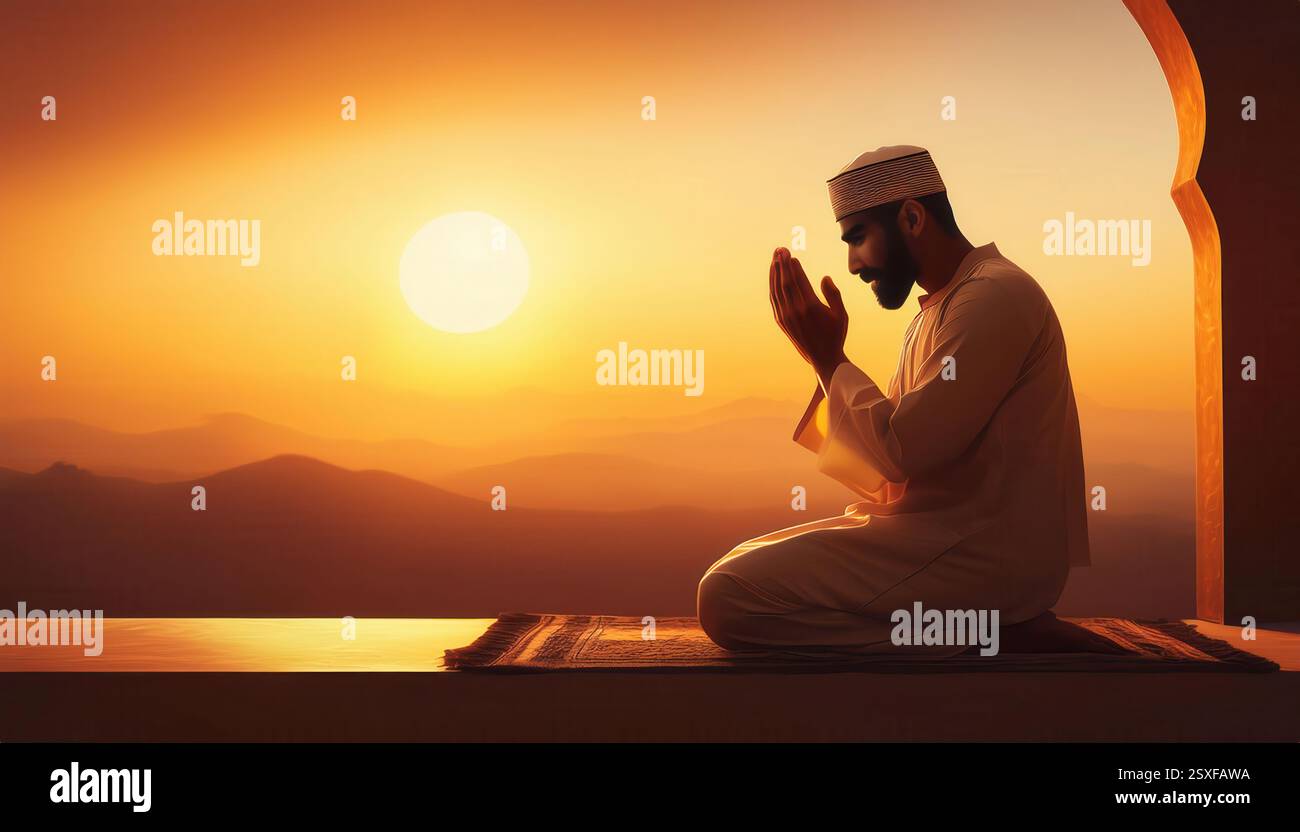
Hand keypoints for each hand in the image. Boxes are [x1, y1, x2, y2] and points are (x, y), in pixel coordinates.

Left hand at [769, 247, 848, 385]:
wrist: (823, 357)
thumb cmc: (835, 334)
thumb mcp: (841, 314)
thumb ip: (833, 294)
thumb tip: (825, 277)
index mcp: (811, 307)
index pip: (799, 281)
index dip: (794, 267)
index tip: (791, 255)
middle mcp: (796, 311)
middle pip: (785, 282)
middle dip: (782, 264)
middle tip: (780, 249)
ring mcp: (786, 316)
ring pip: (777, 290)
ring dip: (775, 272)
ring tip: (775, 258)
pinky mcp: (782, 321)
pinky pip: (774, 300)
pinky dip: (772, 286)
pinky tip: (773, 276)